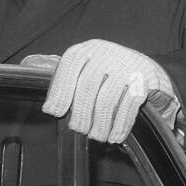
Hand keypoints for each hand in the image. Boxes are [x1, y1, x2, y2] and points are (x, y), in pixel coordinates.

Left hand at [23, 40, 176, 143]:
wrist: (153, 73)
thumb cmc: (113, 74)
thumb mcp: (88, 68)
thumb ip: (65, 74)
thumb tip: (31, 73)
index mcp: (89, 49)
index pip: (70, 65)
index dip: (60, 90)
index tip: (54, 111)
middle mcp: (107, 52)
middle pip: (87, 86)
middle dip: (81, 113)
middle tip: (79, 129)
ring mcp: (128, 64)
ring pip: (107, 98)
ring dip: (100, 123)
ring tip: (97, 136)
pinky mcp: (145, 78)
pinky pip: (129, 104)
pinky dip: (121, 124)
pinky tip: (116, 136)